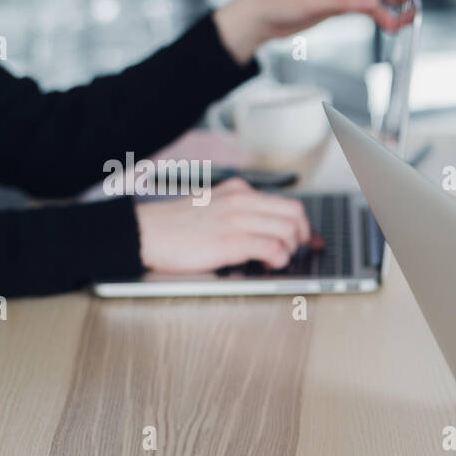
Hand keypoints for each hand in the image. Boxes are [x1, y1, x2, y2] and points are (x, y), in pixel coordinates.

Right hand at [134, 179, 318, 272]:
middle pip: (295, 214)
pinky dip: (279, 259)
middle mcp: (242, 201)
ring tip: (277, 259)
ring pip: (287, 231)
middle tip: (296, 251)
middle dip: (303, 236)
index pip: (288, 203)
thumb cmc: (176, 227)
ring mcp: (237, 220)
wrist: (145, 234)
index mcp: (239, 191)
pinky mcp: (230, 241)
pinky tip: (270, 264)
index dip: (304, 225)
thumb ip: (241, 211)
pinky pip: (272, 248)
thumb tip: (269, 227)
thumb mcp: (214, 206)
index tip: (310, 239)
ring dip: (290, 250)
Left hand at [214, 0, 416, 63]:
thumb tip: (373, 3)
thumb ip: (344, 2)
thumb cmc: (280, 2)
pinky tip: (392, 25)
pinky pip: (368, 7)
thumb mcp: (312, 2)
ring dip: (393, 4)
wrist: (265, 19)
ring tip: (407, 17)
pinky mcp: (342, 4)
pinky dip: (381, 15)